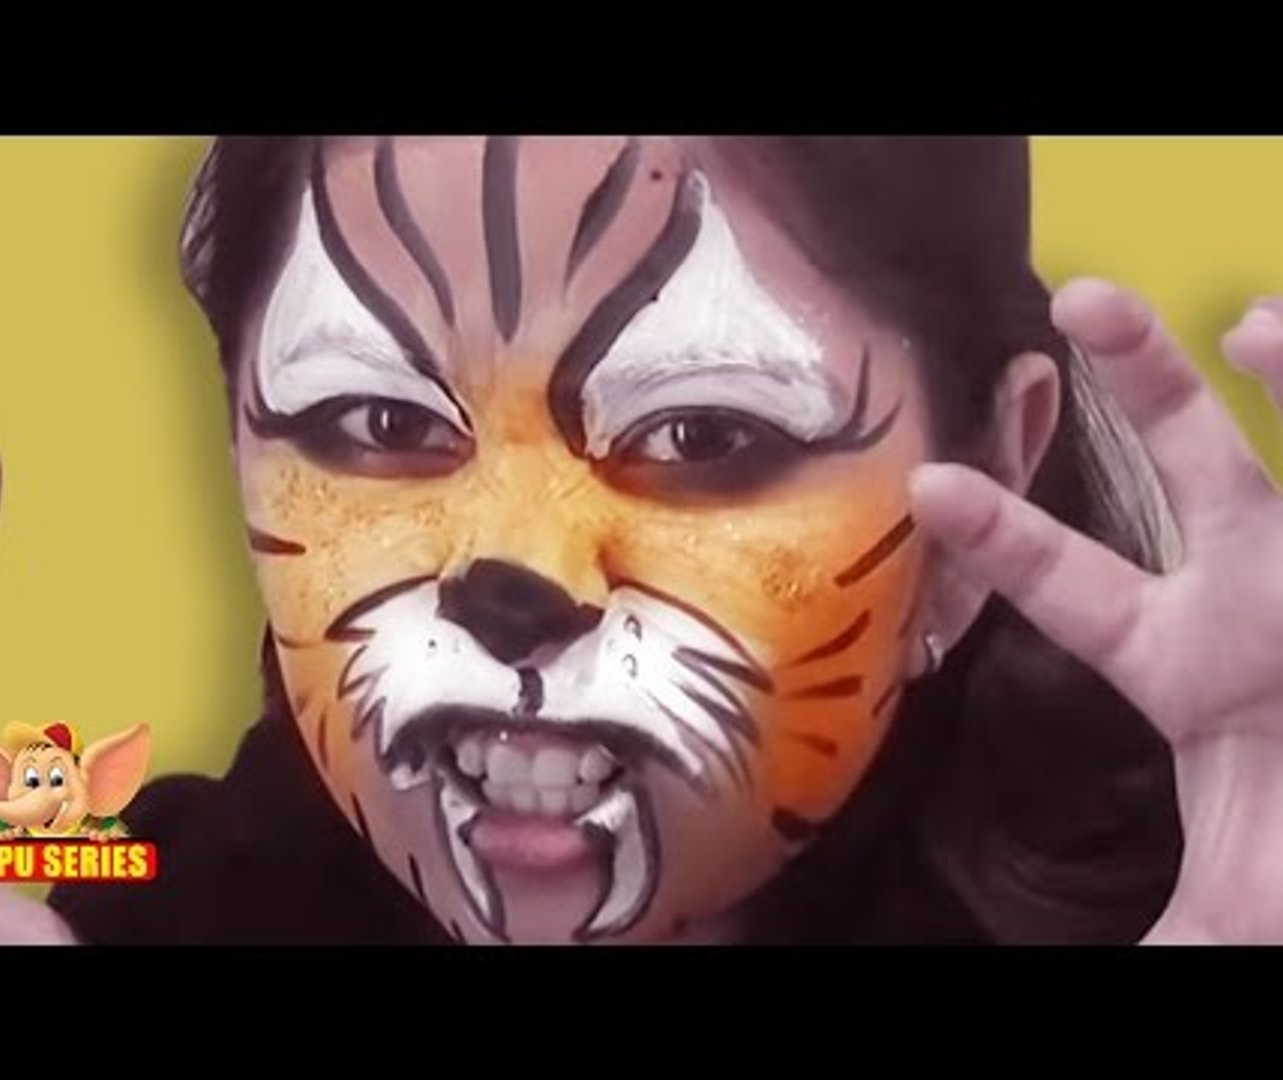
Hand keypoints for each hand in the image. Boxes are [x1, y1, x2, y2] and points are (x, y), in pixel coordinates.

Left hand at [909, 281, 1282, 943]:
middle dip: (1150, 386)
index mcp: (1189, 668)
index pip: (1077, 592)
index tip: (931, 485)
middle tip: (1083, 295)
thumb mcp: (1226, 918)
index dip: (1010, 542)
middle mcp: (1264, 599)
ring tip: (1255, 320)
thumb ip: (1159, 942)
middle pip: (1193, 474)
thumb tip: (1101, 987)